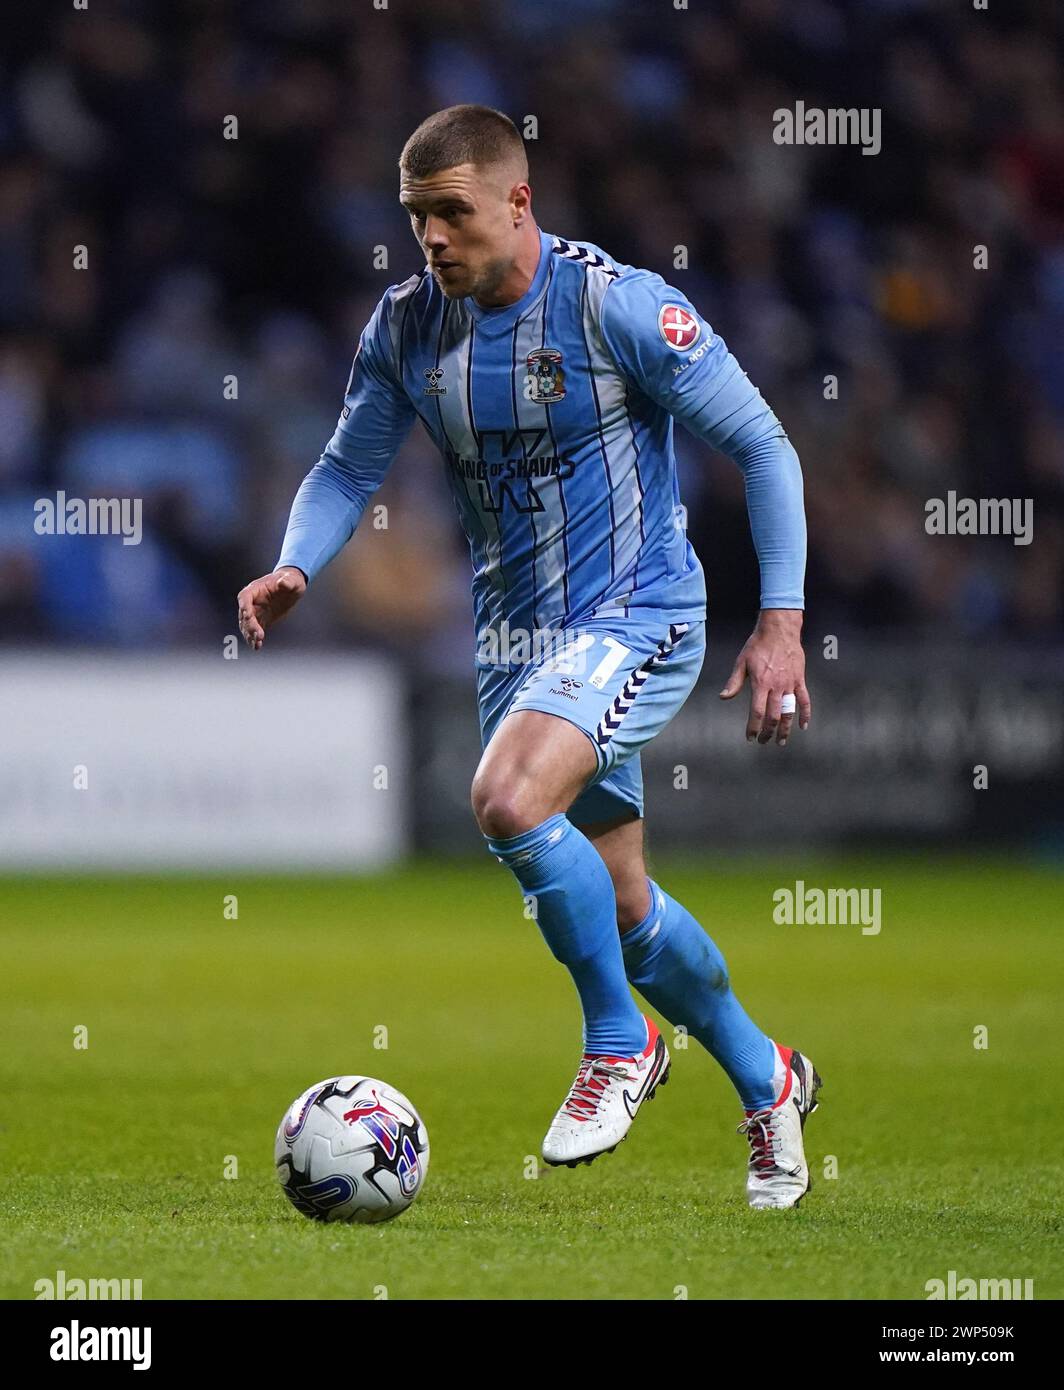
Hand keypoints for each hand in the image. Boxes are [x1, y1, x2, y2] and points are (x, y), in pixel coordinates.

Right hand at [237, 567, 306, 649]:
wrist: (291, 586)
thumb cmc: (290, 580)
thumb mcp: (292, 580)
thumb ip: (287, 582)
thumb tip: (283, 583)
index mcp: (255, 589)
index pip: (245, 597)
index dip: (245, 606)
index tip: (247, 616)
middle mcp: (252, 601)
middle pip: (244, 614)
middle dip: (250, 625)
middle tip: (258, 635)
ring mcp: (255, 611)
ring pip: (247, 625)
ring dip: (250, 634)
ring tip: (257, 644)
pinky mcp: (261, 620)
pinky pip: (255, 630)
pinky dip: (255, 638)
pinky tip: (257, 647)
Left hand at [719, 609, 810, 745]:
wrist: (779, 630)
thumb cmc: (758, 644)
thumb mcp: (741, 662)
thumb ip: (734, 682)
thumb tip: (723, 697)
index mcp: (760, 683)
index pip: (757, 712)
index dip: (754, 727)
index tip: (751, 737)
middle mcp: (776, 686)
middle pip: (773, 716)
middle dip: (768, 732)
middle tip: (764, 741)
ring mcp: (789, 684)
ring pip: (788, 711)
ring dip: (785, 728)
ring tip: (781, 740)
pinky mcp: (799, 680)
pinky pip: (804, 700)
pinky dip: (806, 714)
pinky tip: (803, 726)